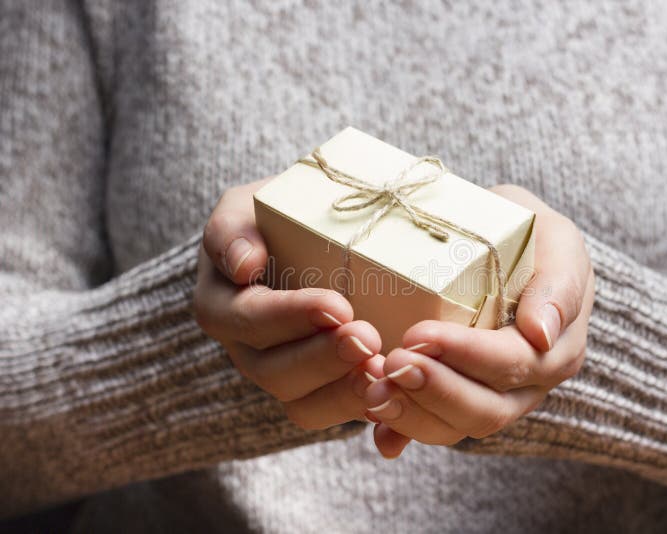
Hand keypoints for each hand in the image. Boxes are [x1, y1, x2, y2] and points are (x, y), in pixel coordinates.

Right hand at [193, 179, 384, 429]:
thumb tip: (244, 265)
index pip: (245, 320)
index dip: (289, 318)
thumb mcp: (246, 206)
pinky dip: (362, 412)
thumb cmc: (278, 215)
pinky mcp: (318, 390)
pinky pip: (334, 415)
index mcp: (222, 304)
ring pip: (302, 406)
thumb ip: (233, 230)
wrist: (308, 234)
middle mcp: (246, 348)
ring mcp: (281, 374)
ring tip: (384, 372)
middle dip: (323, 358)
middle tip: (369, 338)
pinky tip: (393, 402)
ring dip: (344, 393)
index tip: (337, 306)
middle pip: (273, 372)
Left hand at [365, 184, 594, 457]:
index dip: (465, 354)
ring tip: (372, 391)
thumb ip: (558, 285)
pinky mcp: (454, 401)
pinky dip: (401, 433)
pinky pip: (430, 427)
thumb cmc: (534, 239)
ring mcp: (489, 398)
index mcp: (554, 351)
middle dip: (434, 390)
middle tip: (391, 364)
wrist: (507, 241)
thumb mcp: (558, 244)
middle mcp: (525, 386)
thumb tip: (541, 334)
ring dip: (410, 415)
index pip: (511, 363)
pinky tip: (378, 432)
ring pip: (453, 427)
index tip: (419, 334)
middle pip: (483, 410)